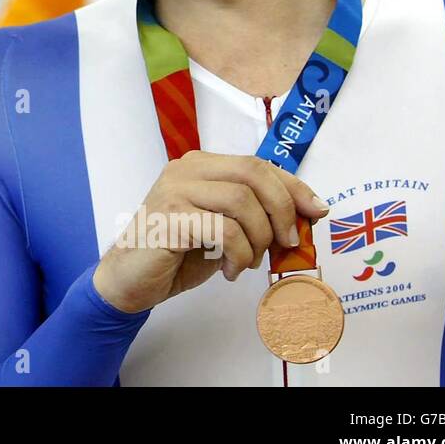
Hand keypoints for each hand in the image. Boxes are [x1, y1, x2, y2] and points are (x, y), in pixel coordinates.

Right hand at [92, 151, 329, 313]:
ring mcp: (174, 191)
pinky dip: (239, 254)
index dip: (293, 186)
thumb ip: (252, 215)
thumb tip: (304, 214)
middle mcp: (186, 170)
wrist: (128, 279)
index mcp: (200, 166)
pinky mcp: (170, 217)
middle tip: (285, 242)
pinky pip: (224, 229)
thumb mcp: (222, 229)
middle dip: (281, 209)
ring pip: (242, 201)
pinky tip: (229, 270)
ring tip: (247, 262)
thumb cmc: (176, 253)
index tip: (317, 210)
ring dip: (258, 238)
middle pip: (253, 172)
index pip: (257, 164)